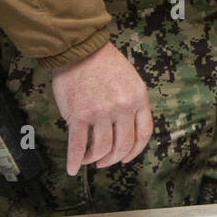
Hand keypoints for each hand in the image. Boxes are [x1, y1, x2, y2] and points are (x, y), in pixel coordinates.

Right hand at [50, 42, 153, 174]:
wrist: (81, 49)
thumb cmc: (105, 62)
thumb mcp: (131, 79)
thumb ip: (131, 103)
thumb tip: (126, 129)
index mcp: (139, 98)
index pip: (144, 133)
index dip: (135, 150)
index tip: (126, 157)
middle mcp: (123, 107)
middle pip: (123, 145)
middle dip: (114, 159)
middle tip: (104, 161)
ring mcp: (101, 112)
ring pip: (102, 149)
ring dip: (94, 159)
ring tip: (89, 159)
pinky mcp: (79, 115)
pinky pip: (78, 146)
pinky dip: (75, 161)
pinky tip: (72, 168)